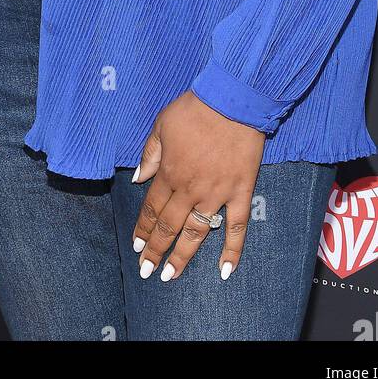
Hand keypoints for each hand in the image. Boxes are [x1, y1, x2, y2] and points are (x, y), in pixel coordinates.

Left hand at [132, 89, 263, 281]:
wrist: (231, 101)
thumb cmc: (194, 110)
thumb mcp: (161, 124)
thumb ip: (150, 154)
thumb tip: (138, 178)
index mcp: (169, 172)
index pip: (152, 208)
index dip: (143, 229)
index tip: (137, 247)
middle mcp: (190, 188)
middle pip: (170, 225)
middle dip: (156, 250)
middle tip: (148, 272)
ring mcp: (216, 193)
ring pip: (197, 232)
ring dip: (182, 256)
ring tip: (171, 276)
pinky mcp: (241, 192)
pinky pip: (237, 227)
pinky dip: (232, 250)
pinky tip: (226, 271)